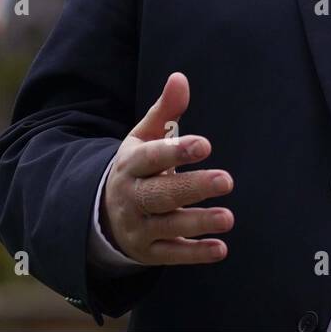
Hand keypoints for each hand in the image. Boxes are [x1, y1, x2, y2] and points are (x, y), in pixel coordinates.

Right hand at [100, 72, 233, 265]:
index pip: (152, 158)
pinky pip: (171, 254)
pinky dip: (195, 254)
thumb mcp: (144, 138)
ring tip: (228, 217)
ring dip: (198, 222)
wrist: (102, 214)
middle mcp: (131, 197)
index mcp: (130, 165)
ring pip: (168, 226)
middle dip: (193, 187)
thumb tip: (180, 77)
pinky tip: (220, 249)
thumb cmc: (138, 167)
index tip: (205, 145)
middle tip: (227, 180)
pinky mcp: (148, 252)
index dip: (176, 151)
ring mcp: (138, 227)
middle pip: (161, 193)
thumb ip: (165, 110)